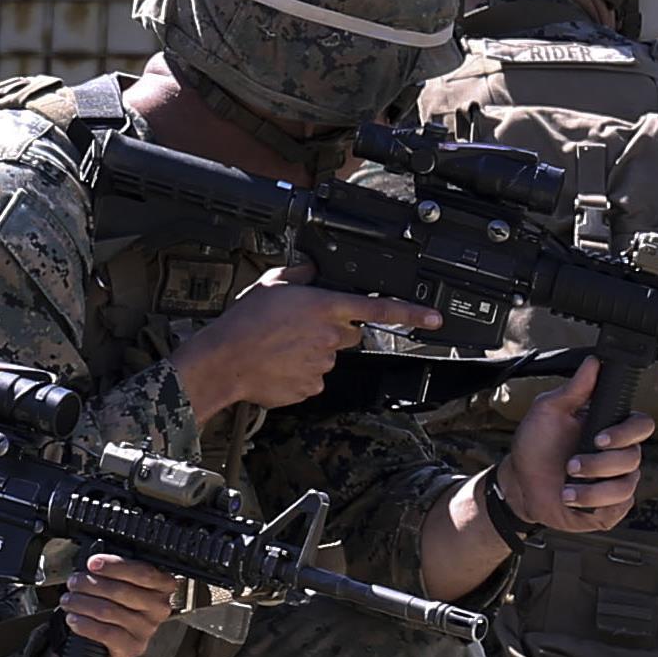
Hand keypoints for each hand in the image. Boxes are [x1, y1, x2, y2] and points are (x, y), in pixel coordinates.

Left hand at [52, 550, 186, 656]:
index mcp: (162, 586)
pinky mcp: (133, 647)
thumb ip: (115, 570)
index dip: (114, 566)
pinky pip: (105, 633)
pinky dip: (84, 624)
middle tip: (73, 582)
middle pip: (121, 591)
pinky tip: (73, 619)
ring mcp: (147, 630)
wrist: (114, 638)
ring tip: (68, 600)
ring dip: (81, 603)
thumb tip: (93, 562)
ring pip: (108, 611)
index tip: (92, 563)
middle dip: (90, 584)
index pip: (142, 572)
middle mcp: (159, 608)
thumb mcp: (122, 581)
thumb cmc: (117, 603)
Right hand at [172, 273, 435, 419]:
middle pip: (348, 333)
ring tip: (278, 348)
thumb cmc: (241, 323)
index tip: (435, 320)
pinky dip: (298, 374)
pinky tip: (277, 366)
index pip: (380, 309)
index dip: (412, 313)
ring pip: (328, 357)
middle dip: (331, 331)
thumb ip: (298, 274)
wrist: (222, 362)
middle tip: (298, 330)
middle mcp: (330, 335)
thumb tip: (311, 269)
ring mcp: (323, 364)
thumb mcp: (269, 284)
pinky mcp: (311, 387)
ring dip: (310, 353)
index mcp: (325, 307)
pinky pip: (313, 379)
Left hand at [496, 359, 649, 540]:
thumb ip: (575, 388)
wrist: (519, 483)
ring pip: (626, 485)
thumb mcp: (549, 411)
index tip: (599, 437)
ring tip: (566, 486)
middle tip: (571, 463)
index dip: (626, 432)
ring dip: (593, 487)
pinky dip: (592, 503)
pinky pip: (617, 507)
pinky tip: (571, 498)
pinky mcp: (610, 507)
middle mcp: (619, 455)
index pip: (641, 425)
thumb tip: (593, 362)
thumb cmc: (536, 445)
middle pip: (634, 457)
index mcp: (610, 429)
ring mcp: (616, 482)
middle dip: (600, 463)